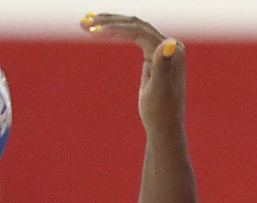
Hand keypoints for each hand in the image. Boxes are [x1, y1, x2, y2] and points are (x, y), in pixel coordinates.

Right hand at [82, 13, 184, 135]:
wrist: (165, 127)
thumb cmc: (161, 113)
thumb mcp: (159, 90)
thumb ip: (162, 65)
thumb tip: (170, 42)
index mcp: (171, 51)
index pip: (139, 32)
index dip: (115, 29)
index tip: (92, 32)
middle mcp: (170, 45)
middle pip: (136, 24)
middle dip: (109, 21)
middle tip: (84, 21)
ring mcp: (162, 48)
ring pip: (134, 27)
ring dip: (111, 23)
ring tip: (86, 22)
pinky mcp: (154, 53)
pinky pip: (134, 35)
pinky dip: (117, 31)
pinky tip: (102, 31)